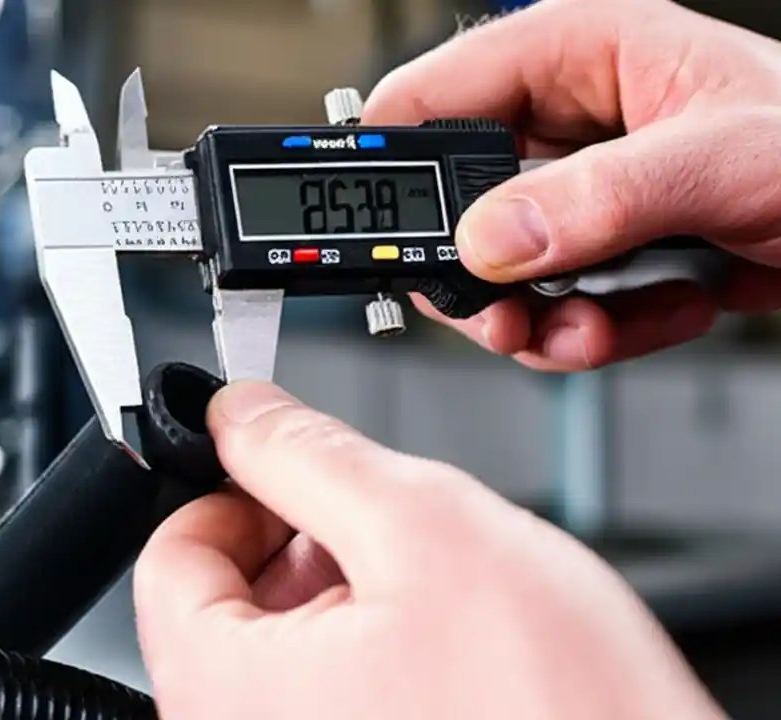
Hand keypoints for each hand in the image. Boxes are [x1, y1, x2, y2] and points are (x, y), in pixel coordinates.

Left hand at [133, 382, 724, 719]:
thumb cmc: (556, 713)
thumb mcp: (428, 530)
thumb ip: (312, 457)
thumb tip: (240, 415)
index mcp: (225, 690)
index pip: (169, 556)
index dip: (233, 492)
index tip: (292, 477)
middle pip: (223, 607)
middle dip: (298, 547)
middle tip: (384, 535)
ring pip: (281, 655)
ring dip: (343, 602)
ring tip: (434, 602)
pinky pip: (325, 703)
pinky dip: (369, 660)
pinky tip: (443, 655)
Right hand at [361, 0, 780, 370]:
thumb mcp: (719, 163)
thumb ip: (599, 200)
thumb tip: (490, 240)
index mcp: (581, 51)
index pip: (438, 92)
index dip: (401, 164)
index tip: (389, 237)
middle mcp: (572, 119)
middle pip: (455, 200)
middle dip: (481, 272)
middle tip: (503, 312)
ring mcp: (587, 190)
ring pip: (499, 267)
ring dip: (540, 317)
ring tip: (594, 328)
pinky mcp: (608, 248)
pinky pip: (554, 301)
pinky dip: (594, 332)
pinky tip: (655, 315)